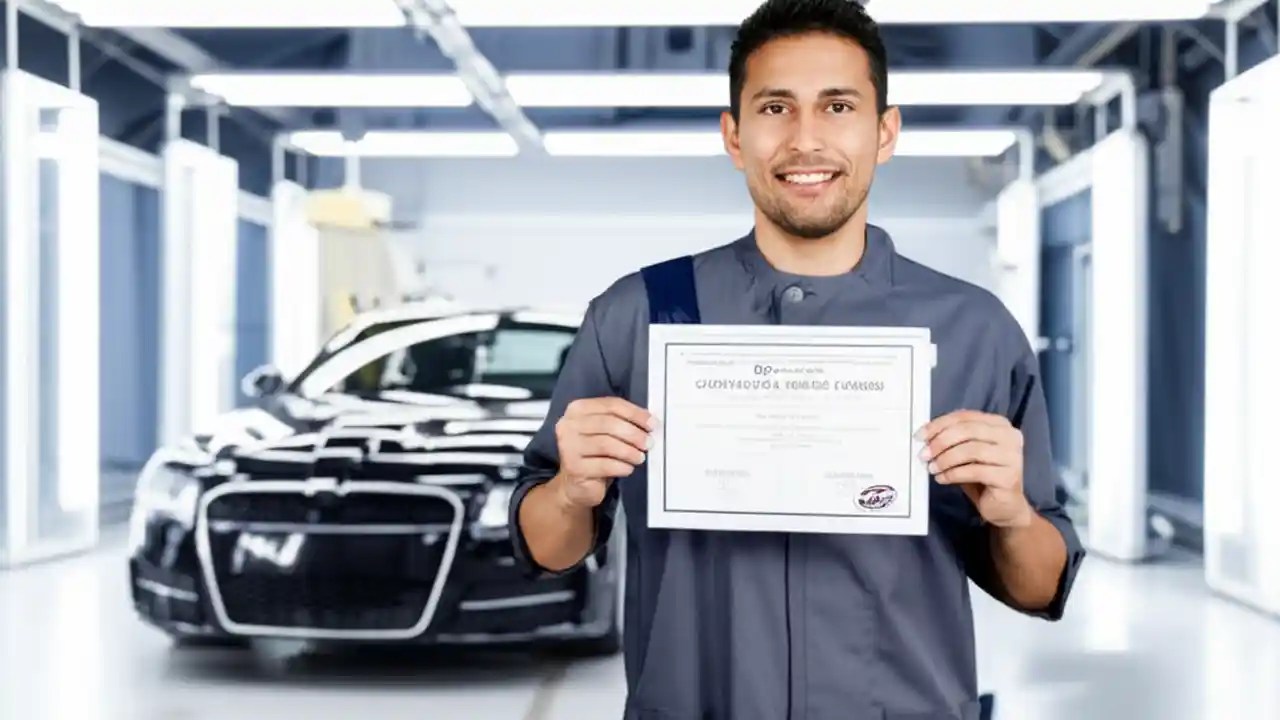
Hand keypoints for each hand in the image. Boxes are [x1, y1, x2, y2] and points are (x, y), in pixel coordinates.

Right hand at [552, 397, 654, 509]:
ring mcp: (568, 447)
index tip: (651, 423)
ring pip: (606, 444)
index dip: (634, 413)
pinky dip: (621, 466)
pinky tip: (628, 468)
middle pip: (608, 423)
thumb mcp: (604, 432)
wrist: (576, 484)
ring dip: (629, 451)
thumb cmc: (594, 455)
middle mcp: (568, 425)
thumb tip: (648, 420)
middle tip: (648, 443)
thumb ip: (620, 421)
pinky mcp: (574, 468)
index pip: (610, 405)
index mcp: (577, 409)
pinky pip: (604, 465)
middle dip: (634, 433)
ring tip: (639, 457)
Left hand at [916, 410, 1033, 527]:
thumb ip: (953, 439)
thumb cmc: (983, 478)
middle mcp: (1010, 436)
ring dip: (945, 459)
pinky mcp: (1008, 477)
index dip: (939, 424)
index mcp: (999, 424)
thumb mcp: (966, 454)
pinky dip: (953, 474)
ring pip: (971, 450)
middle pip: (968, 431)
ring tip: (932, 468)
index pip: (965, 417)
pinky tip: (942, 479)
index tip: (920, 436)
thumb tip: (926, 434)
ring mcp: (1012, 456)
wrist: (1005, 507)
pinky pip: (974, 471)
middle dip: (941, 442)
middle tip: (924, 454)